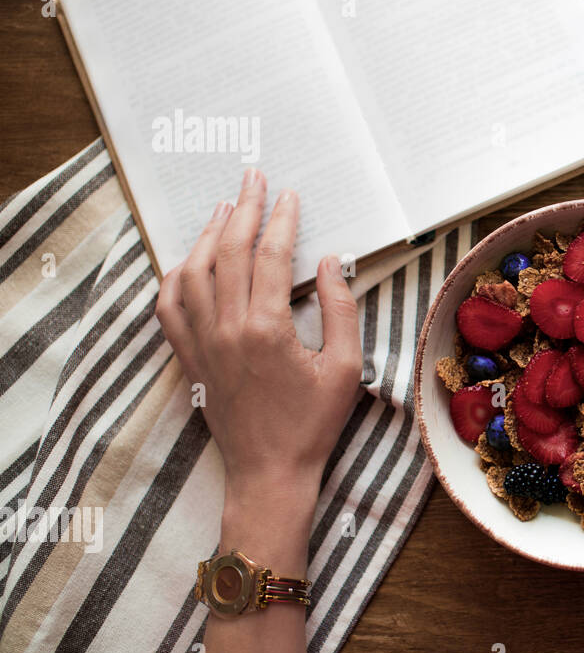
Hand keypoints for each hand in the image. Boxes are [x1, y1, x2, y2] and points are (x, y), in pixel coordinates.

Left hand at [154, 167, 361, 652]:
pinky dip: (176, 275)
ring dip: (208, 234)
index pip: (270, 255)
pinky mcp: (190, 359)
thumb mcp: (346, 367)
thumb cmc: (314, 424)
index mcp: (267, 327)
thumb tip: (331, 261)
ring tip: (223, 208)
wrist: (269, 473)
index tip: (289, 194)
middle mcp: (227, 328)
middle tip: (252, 179)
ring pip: (194, 271)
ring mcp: (202, 343)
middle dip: (242, 209)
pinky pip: (169, 306)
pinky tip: (189, 260)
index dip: (280, 219)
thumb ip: (340, 309)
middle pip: (228, 251)